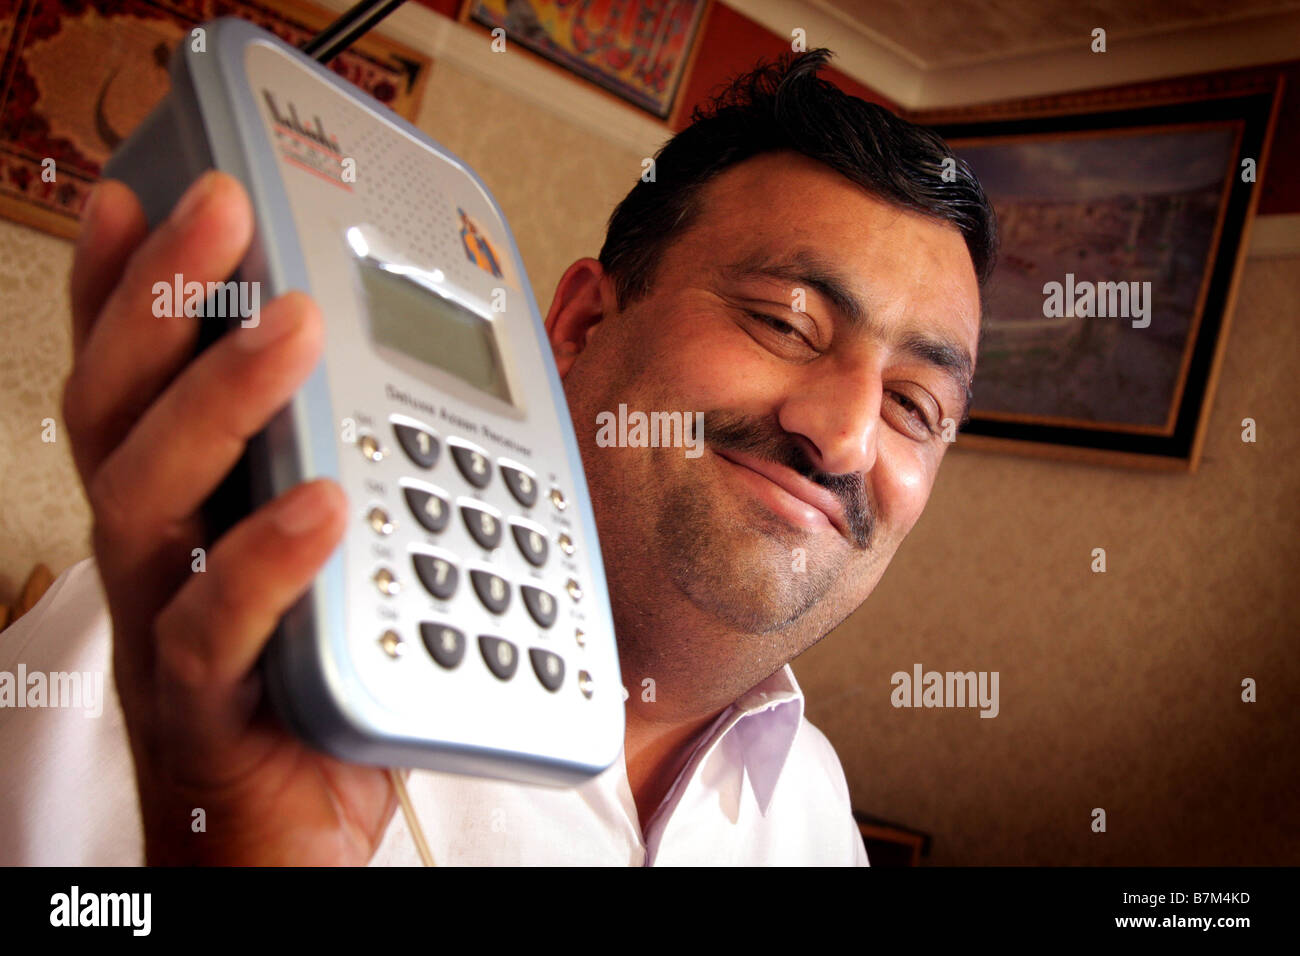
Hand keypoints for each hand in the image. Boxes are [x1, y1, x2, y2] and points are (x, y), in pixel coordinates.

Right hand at [64, 171, 396, 863]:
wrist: (293, 833)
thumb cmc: (320, 680)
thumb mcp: (355, 550)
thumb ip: (377, 474)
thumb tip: (462, 385)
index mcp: (193, 506)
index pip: (145, 375)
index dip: (143, 278)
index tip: (179, 185)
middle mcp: (161, 552)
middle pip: (118, 409)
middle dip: (162, 296)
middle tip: (222, 205)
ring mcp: (169, 626)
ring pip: (148, 503)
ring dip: (219, 404)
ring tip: (291, 327)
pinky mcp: (204, 707)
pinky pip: (215, 631)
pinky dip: (267, 563)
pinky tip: (324, 507)